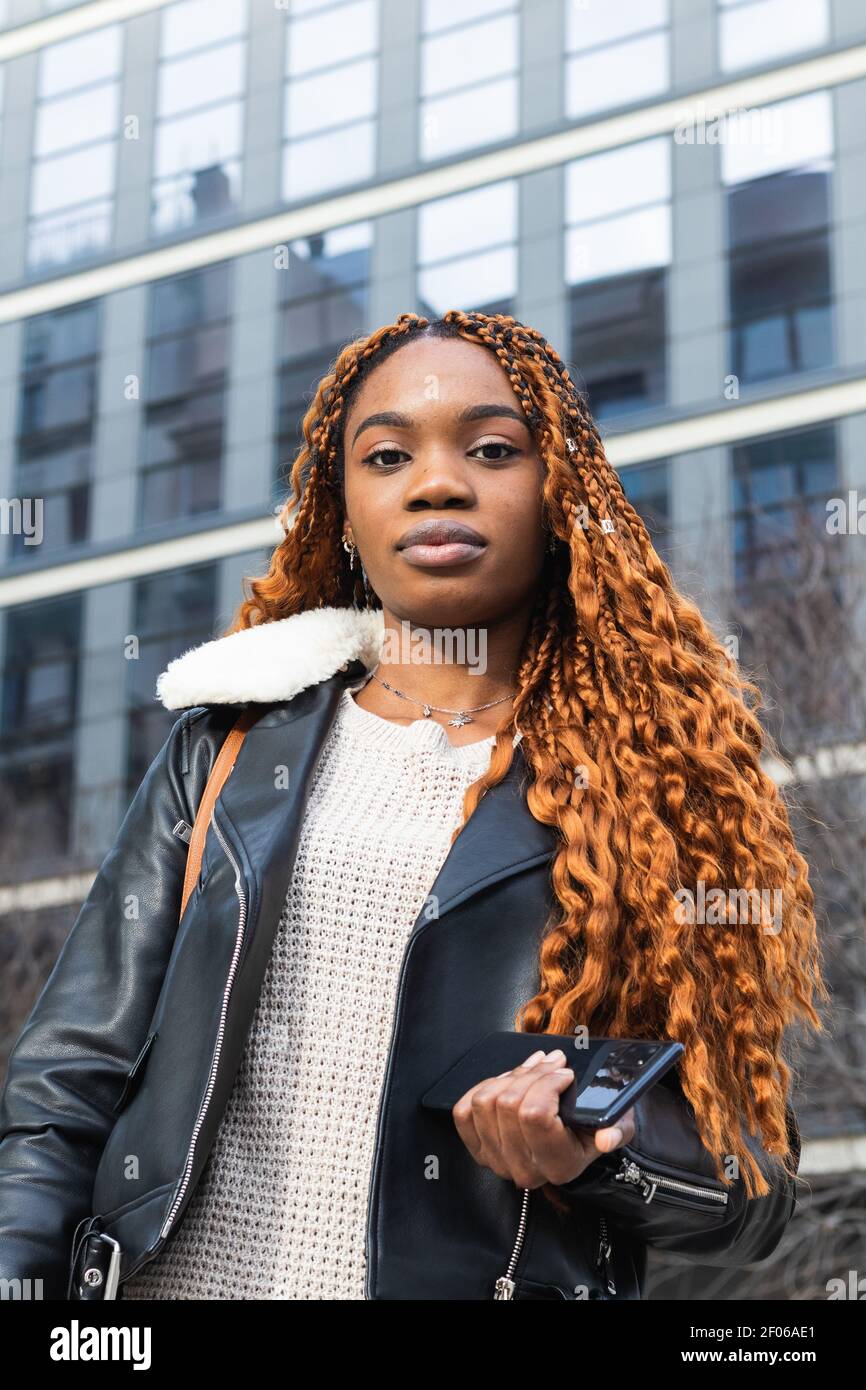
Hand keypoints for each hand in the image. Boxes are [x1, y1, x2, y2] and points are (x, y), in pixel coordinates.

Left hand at [451, 1047, 635, 1188]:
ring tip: (533, 1068)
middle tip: (552, 1062)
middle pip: (509, 1104)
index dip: (548, 1083)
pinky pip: (465, 1111)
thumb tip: (607, 1139)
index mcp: (559, 1166)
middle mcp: (525, 1170)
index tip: (566, 1073)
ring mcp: (497, 1161)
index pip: (535, 1115)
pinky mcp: (478, 1148)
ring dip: (510, 1076)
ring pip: (486, 1103)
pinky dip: (483, 1087)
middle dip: (532, 1073)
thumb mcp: (619, 1125)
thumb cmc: (596, 1126)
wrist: (576, 1139)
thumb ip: (617, 1131)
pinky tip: (507, 1081)